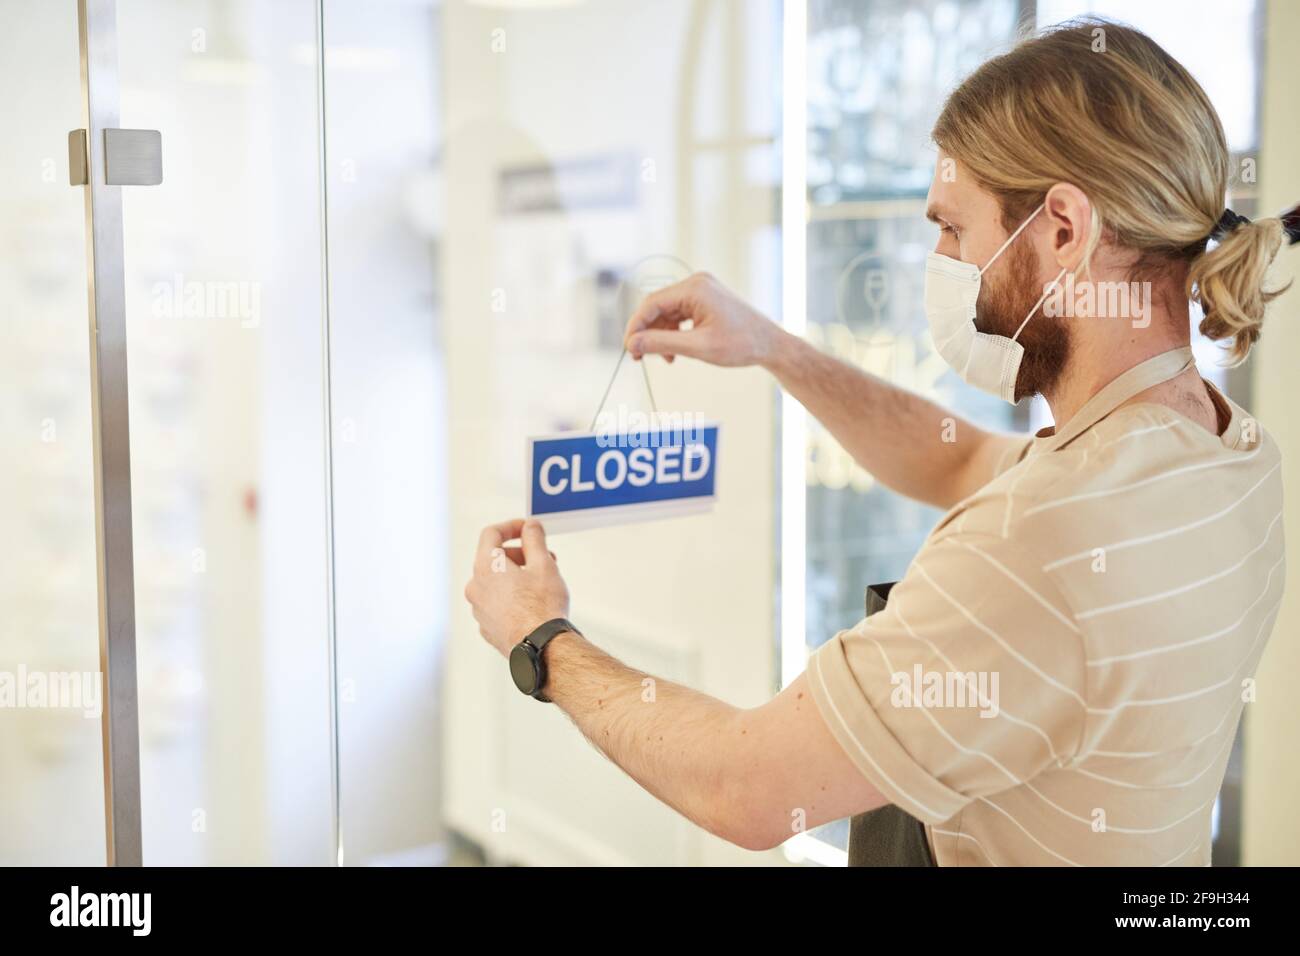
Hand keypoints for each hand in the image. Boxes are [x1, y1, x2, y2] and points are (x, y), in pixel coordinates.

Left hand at [464, 518, 569, 656]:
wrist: (542, 648)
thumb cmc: (542, 608)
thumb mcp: (544, 564)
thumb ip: (534, 539)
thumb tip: (529, 526)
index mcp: (486, 566)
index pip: (491, 533)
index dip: (511, 526)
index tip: (528, 528)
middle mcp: (476, 587)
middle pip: (493, 558)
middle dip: (519, 554)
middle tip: (543, 558)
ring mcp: (479, 610)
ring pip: (495, 583)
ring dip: (516, 576)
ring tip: (541, 583)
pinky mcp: (487, 628)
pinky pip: (497, 603)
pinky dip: (511, 597)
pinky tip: (532, 604)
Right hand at [623, 272, 784, 367]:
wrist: (771, 344)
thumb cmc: (742, 344)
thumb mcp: (698, 347)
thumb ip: (662, 344)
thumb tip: (632, 343)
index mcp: (694, 288)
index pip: (651, 304)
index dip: (636, 327)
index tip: (629, 349)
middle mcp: (696, 283)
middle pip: (657, 307)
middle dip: (647, 332)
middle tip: (638, 357)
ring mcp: (701, 290)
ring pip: (667, 312)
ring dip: (661, 335)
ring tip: (666, 359)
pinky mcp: (705, 299)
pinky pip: (679, 314)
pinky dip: (674, 332)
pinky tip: (675, 352)